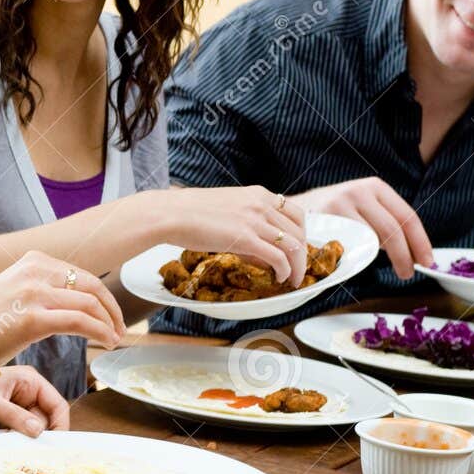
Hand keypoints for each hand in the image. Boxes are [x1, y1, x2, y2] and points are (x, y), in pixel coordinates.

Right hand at [0, 251, 125, 366]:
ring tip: (114, 338)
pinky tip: (106, 342)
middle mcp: (35, 271)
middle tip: (120, 327)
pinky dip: (100, 332)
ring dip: (109, 324)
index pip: (81, 274)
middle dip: (112, 308)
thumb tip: (70, 298)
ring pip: (89, 304)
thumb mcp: (14, 290)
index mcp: (33, 260)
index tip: (110, 314)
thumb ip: (41, 287)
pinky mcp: (33, 319)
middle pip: (92, 286)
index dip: (102, 296)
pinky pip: (80, 323)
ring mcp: (34, 294)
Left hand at [0, 365, 68, 438]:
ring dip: (4, 437)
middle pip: (41, 425)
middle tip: (3, 434)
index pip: (57, 406)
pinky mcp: (0, 424)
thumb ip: (15, 417)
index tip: (52, 445)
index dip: (59, 426)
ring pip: (23, 435)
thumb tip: (39, 432)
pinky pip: (8, 439)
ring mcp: (12, 411)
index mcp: (29, 382)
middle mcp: (24, 396)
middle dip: (21, 433)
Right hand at [154, 185, 308, 285]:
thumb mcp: (226, 210)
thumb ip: (246, 224)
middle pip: (299, 231)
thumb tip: (260, 251)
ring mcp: (255, 220)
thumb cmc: (189, 212)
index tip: (296, 249)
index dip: (301, 234)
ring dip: (298, 266)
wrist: (170, 213)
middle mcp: (261, 204)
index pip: (295, 213)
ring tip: (292, 279)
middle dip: (303, 253)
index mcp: (257, 194)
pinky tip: (279, 278)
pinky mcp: (246, 238)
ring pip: (294, 245)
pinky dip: (285, 270)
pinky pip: (278, 257)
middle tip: (298, 269)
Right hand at [292, 177, 432, 278]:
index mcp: (375, 187)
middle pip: (394, 228)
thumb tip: (413, 252)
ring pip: (375, 237)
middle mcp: (360, 191)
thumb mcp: (361, 209)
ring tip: (396, 272)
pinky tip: (363, 263)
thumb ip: (383, 223)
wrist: (288, 213)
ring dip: (389, 258)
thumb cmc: (331, 217)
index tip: (427, 260)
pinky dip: (362, 257)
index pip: (407, 215)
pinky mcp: (325, 217)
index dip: (421, 241)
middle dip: (406, 255)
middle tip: (409, 273)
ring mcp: (341, 202)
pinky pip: (352, 243)